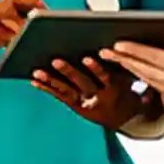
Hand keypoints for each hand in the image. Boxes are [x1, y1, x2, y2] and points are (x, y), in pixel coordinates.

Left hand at [32, 56, 155, 128]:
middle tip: (55, 60)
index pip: (105, 77)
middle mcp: (99, 97)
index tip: (87, 58)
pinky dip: (47, 88)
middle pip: (82, 83)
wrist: (124, 118)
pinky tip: (34, 81)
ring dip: (51, 80)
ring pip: (67, 91)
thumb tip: (118, 45)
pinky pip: (60, 97)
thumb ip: (122, 64)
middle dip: (69, 72)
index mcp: (115, 89)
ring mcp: (85, 103)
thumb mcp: (129, 79)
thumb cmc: (125, 89)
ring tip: (37, 72)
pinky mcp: (76, 106)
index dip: (96, 68)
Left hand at [100, 33, 163, 102]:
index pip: (152, 57)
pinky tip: (137, 70)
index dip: (133, 50)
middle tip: (107, 52)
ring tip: (118, 59)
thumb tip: (158, 45)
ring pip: (150, 81)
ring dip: (133, 69)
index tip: (117, 45)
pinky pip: (160, 87)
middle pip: (146, 71)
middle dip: (125, 60)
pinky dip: (146, 78)